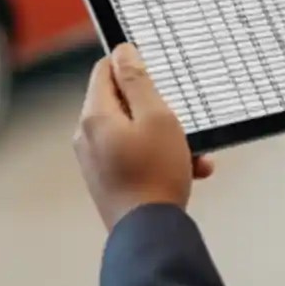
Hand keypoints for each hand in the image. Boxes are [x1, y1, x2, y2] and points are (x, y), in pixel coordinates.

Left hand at [74, 43, 214, 230]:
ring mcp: (96, 161)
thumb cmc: (156, 175)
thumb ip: (138, 81)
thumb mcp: (156, 117)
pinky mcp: (108, 180)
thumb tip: (123, 51)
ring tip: (196, 153)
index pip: (105, 70)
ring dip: (167, 136)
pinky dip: (161, 157)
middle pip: (122, 103)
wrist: (149, 234)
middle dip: (158, 108)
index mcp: (94, 116)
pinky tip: (191, 170)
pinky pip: (135, 156)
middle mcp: (88, 136)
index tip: (158, 73)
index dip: (132, 65)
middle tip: (183, 120)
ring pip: (134, 132)